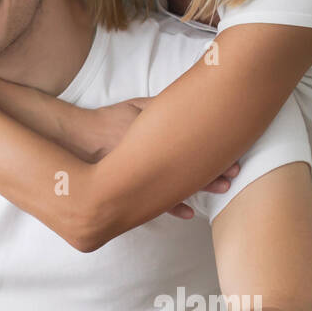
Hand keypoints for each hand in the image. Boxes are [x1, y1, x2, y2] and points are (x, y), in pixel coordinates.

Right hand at [94, 96, 239, 219]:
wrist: (76, 142)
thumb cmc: (106, 122)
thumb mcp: (135, 107)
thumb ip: (159, 106)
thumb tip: (186, 97)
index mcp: (156, 134)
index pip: (193, 141)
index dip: (215, 149)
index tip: (234, 154)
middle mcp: (153, 157)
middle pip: (191, 164)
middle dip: (215, 169)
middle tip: (235, 174)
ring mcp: (143, 176)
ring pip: (179, 184)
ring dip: (201, 187)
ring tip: (223, 190)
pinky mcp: (131, 189)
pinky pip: (156, 202)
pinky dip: (173, 208)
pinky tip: (188, 213)